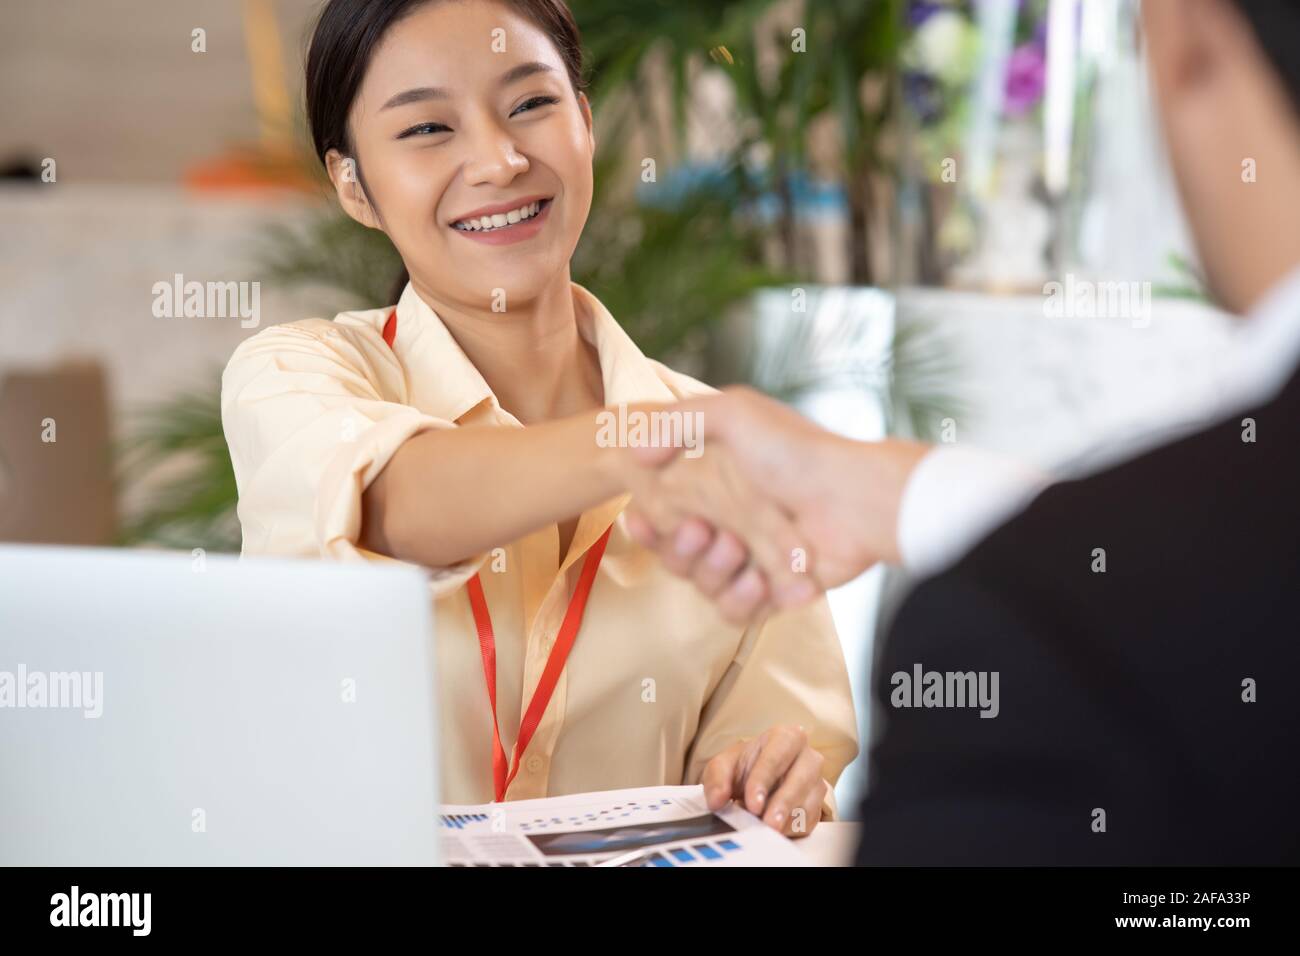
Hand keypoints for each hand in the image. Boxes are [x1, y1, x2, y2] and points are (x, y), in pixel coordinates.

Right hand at [619, 387, 929, 620]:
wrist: (855, 500)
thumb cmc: (797, 454)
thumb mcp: (734, 414)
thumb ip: (677, 423)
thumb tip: (635, 452)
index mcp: (718, 489)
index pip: (664, 516)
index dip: (649, 523)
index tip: (642, 517)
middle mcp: (732, 526)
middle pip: (678, 558)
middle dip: (682, 549)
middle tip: (705, 532)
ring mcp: (754, 561)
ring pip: (704, 587)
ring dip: (714, 573)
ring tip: (740, 552)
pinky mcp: (775, 592)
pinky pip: (737, 614)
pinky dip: (744, 601)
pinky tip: (763, 581)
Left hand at [702, 726, 827, 837]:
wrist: (757, 781)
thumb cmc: (744, 767)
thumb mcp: (723, 766)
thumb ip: (717, 779)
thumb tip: (717, 800)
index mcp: (786, 738)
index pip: (777, 755)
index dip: (764, 779)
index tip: (753, 803)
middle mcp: (807, 757)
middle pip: (801, 778)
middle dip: (783, 802)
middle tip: (767, 822)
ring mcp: (816, 783)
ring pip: (809, 801)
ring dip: (788, 819)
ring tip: (769, 830)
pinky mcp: (816, 807)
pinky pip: (810, 820)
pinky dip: (792, 829)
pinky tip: (776, 832)